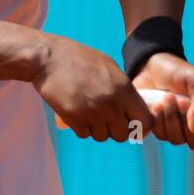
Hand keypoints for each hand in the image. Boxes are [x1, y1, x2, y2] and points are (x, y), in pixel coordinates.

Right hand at [31, 34, 153, 142]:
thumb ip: (123, 88)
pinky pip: (85, 134)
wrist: (49, 58)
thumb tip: (133, 108)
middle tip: (107, 120)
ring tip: (89, 112)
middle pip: (123, 134)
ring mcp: (92, 112)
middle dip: (116, 130)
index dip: (140, 127)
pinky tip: (78, 113)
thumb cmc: (79, 58)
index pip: (144, 121)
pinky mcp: (74, 119)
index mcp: (124, 88)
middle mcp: (111, 103)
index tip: (132, 125)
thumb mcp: (109, 67)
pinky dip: (82, 128)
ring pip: (102, 136)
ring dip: (97, 129)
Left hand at [133, 53, 193, 149]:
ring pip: (177, 140)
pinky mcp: (162, 129)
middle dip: (186, 123)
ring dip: (171, 118)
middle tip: (180, 101)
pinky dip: (159, 120)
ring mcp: (179, 130)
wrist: (152, 68)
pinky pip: (162, 135)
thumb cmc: (180, 72)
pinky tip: (156, 105)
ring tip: (167, 97)